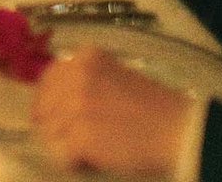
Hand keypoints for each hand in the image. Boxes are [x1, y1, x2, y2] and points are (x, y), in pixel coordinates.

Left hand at [32, 49, 191, 174]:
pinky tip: (92, 161)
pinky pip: (61, 155)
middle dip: (56, 127)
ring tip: (90, 151)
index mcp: (85, 58)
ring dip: (66, 146)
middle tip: (75, 141)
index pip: (48, 79)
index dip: (48, 103)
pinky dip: (74, 163)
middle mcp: (76, 75)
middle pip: (44, 108)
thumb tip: (52, 103)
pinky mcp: (81, 135)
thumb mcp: (113, 77)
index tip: (54, 119)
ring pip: (50, 134)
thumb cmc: (152, 107)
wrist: (177, 129)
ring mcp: (76, 104)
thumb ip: (83, 81)